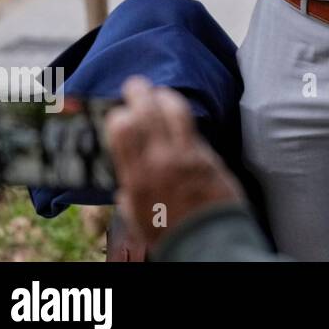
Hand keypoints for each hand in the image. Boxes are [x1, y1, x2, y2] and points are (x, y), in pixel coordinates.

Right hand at [104, 76, 244, 248]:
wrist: (208, 245)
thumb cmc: (168, 235)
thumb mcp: (136, 217)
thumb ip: (129, 192)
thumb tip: (127, 179)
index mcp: (136, 179)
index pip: (124, 132)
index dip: (120, 115)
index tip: (119, 110)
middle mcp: (161, 162)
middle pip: (148, 114)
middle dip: (140, 93)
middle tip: (135, 84)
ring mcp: (188, 157)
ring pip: (176, 113)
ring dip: (166, 96)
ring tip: (160, 91)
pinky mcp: (209, 157)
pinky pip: (194, 130)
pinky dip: (183, 119)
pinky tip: (179, 115)